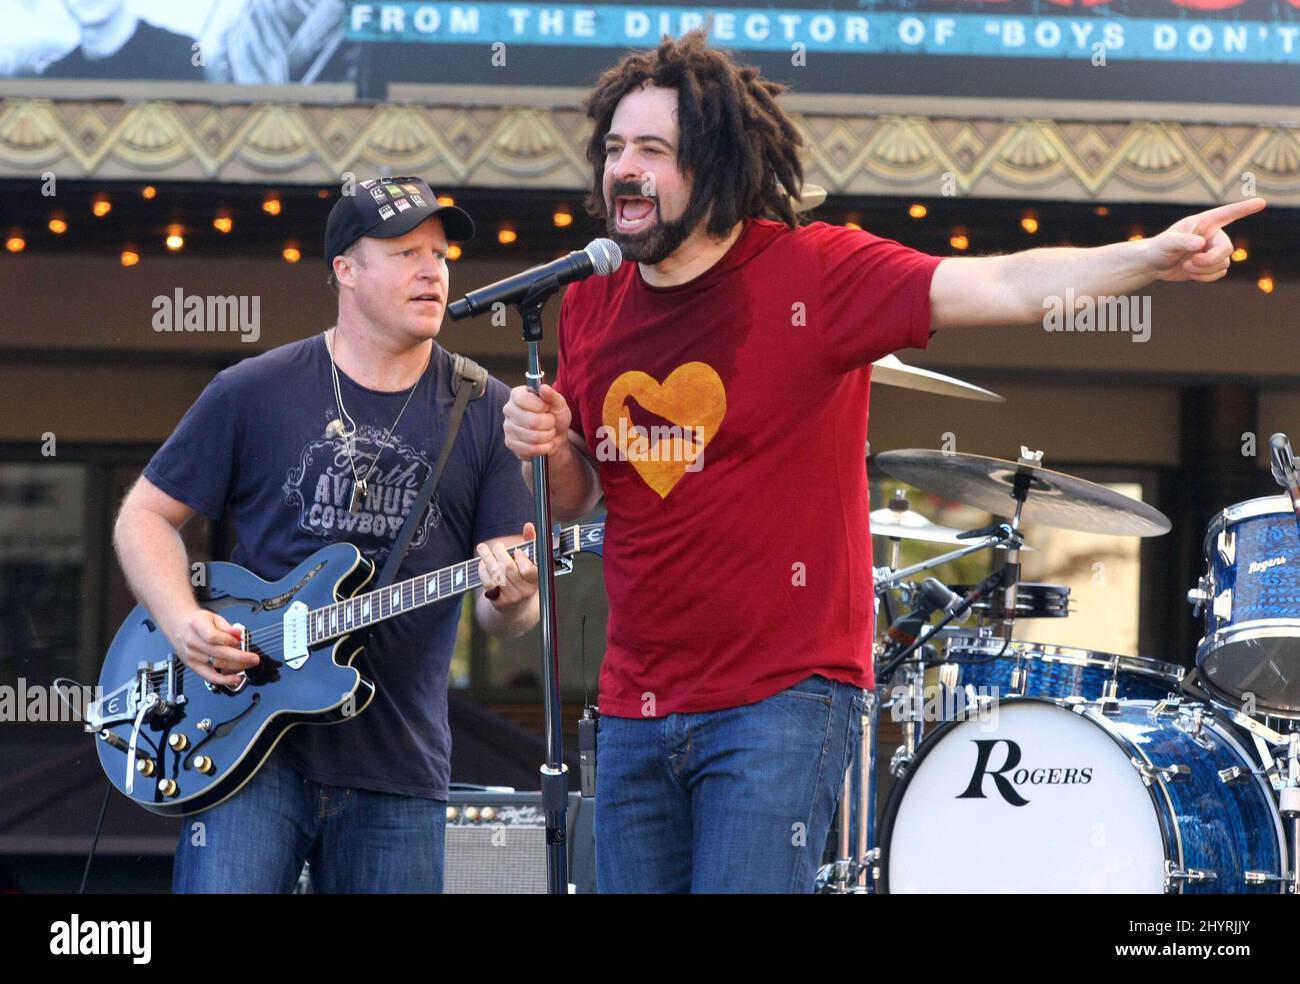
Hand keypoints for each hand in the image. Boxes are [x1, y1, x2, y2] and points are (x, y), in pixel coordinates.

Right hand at [171, 609, 257, 687]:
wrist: (177, 625)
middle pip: (218, 653)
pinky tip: (235, 679)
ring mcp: (192, 655)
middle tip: (254, 658)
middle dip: (240, 657)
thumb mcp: (213, 617)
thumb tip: (238, 635)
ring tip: (248, 665)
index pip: (213, 636)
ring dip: (235, 666)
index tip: (239, 640)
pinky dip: (223, 679)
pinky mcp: (192, 665)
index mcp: (197, 626)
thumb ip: (227, 627)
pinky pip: (208, 676)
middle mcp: (192, 642)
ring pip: (216, 664)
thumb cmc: (196, 621)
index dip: (228, 640)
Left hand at [476, 523, 538, 607]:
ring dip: (487, 559)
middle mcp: (525, 590)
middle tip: (497, 546)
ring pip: (496, 574)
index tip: (517, 551)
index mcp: (536, 579)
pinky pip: (488, 583)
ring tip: (482, 548)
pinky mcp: (499, 602)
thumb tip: (528, 526)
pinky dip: (483, 571)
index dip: (521, 559)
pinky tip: (482, 563)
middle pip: (509, 568)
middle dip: (500, 553)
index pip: (529, 570)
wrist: (518, 606)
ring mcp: (512, 597)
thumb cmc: (525, 577)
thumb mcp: (532, 561)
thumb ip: (530, 542)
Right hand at [503, 384, 573, 460]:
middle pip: (531, 421)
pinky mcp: (510, 443)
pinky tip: (545, 443)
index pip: (524, 399)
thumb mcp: (559, 404)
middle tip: (551, 422)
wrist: (555, 436)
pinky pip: (529, 449)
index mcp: (517, 395)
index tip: (548, 408)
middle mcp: (509, 410)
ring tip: (549, 432)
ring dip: (547, 436)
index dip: (541, 406)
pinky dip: (543, 447)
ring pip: (532, 436)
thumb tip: (543, 388)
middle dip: (548, 424)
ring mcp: (507, 427)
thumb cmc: (555, 416)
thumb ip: (552, 395)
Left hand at [1147, 197, 1264, 282]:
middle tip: (1191, 263)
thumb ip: (1182, 241)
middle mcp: (1212, 235)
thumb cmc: (1158, 248)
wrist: (1153, 264)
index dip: (1244, 209)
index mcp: (1204, 223)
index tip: (1262, 202)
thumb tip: (1200, 244)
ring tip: (1187, 267)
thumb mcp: (1166, 243)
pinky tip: (1192, 274)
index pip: (1227, 214)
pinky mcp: (1211, 265)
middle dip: (1210, 260)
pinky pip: (1220, 273)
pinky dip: (1207, 277)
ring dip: (1205, 270)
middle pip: (1227, 249)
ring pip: (1224, 263)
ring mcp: (1213, 250)